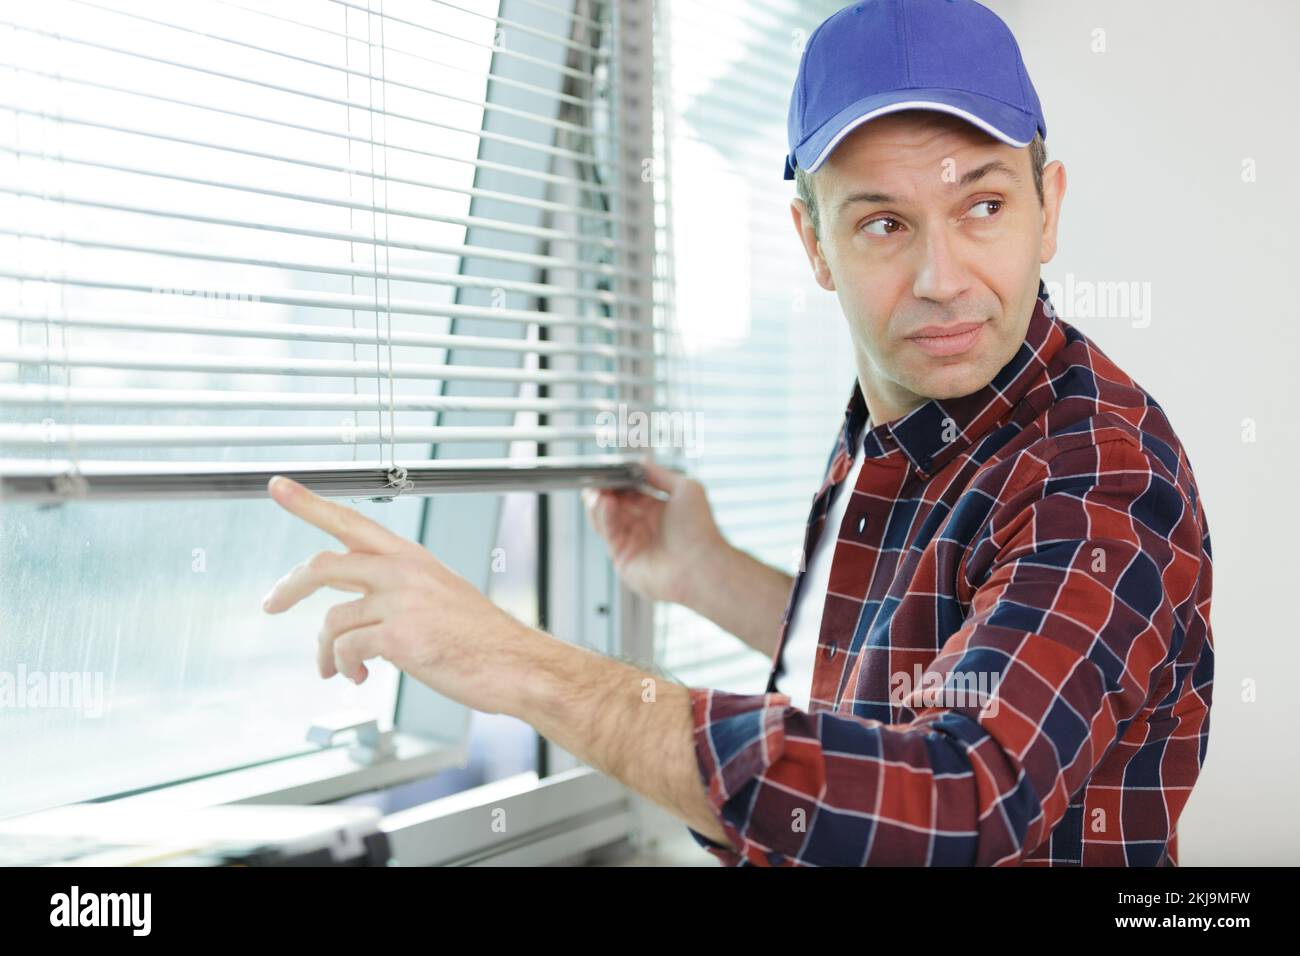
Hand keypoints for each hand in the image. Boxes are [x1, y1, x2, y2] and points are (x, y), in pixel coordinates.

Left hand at [260, 475, 538, 714]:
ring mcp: (401, 602)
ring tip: (337, 669)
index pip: (351, 521)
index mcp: (412, 557)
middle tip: (270, 604)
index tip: (279, 487)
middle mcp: (404, 572)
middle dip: (287, 588)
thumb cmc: (482, 639)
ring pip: (332, 621)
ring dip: (325, 652)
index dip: (309, 504)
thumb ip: (395, 593)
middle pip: (324, 565)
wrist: (516, 664)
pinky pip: (346, 650)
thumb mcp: (440, 596)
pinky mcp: (399, 636)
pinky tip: (360, 677)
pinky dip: (344, 667)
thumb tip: (356, 614)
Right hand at [581, 459, 726, 606]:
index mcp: (659, 511)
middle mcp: (645, 527)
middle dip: (604, 492)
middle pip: (615, 506)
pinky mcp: (624, 559)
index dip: (618, 482)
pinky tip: (605, 503)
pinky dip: (604, 517)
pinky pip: (609, 534)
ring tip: (597, 491)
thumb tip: (642, 462)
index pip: (631, 493)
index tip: (608, 471)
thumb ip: (661, 474)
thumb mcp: (686, 489)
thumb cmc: (700, 529)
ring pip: (606, 520)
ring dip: (600, 504)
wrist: (701, 565)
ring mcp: (634, 544)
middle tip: (595, 480)